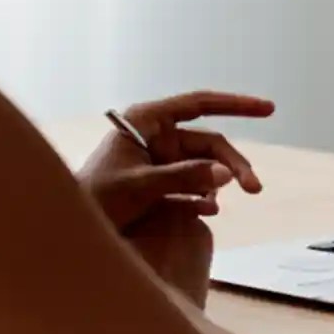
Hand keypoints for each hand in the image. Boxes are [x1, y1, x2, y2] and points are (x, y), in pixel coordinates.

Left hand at [78, 90, 273, 301]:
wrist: (66, 229)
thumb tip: (226, 173)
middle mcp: (156, 136)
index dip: (236, 104)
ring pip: (203, 166)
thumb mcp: (139, 186)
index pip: (200, 103)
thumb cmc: (93, 199)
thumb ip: (183, 177)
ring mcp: (158, 160)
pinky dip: (201, 198)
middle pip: (208, 142)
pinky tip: (206, 212)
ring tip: (219, 207)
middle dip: (232, 163)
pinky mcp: (159, 184)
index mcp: (147, 120)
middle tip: (254, 188)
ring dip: (217, 184)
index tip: (268, 108)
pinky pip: (191, 186)